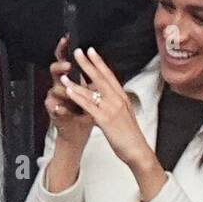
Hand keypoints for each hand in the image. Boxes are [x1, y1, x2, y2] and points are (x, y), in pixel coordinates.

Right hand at [46, 36, 94, 152]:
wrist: (78, 133)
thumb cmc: (86, 113)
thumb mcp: (93, 94)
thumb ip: (95, 80)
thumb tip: (101, 64)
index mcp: (71, 80)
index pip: (66, 59)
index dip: (65, 49)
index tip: (67, 38)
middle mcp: (61, 86)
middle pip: (55, 70)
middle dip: (60, 66)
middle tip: (68, 65)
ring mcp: (55, 99)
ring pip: (53, 89)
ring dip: (60, 89)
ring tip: (67, 89)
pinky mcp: (53, 112)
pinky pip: (53, 107)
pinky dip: (58, 108)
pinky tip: (61, 107)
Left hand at [62, 47, 155, 177]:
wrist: (137, 150)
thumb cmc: (130, 134)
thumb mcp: (124, 113)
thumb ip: (115, 102)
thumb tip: (106, 94)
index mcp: (122, 97)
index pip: (110, 75)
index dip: (100, 62)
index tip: (92, 51)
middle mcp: (118, 99)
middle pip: (101, 78)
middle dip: (88, 64)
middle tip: (78, 51)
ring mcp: (111, 109)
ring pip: (92, 90)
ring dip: (77, 80)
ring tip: (65, 72)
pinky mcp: (105, 119)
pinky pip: (89, 106)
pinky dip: (78, 97)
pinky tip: (69, 91)